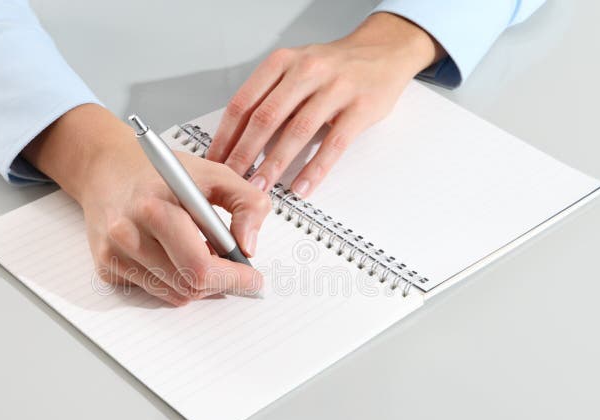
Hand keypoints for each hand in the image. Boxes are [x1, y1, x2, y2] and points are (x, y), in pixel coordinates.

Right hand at [23, 105, 269, 305]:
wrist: (106, 168)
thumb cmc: (160, 172)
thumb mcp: (214, 174)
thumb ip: (247, 204)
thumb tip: (248, 247)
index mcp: (154, 208)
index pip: (200, 266)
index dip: (233, 278)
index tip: (252, 278)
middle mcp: (128, 234)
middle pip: (189, 286)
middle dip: (220, 282)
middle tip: (233, 270)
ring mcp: (114, 254)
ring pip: (174, 295)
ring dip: (197, 282)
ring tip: (201, 253)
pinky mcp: (106, 268)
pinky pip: (154, 291)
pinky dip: (173, 280)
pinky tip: (172, 254)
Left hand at [207, 12, 444, 196]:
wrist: (383, 51)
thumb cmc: (334, 67)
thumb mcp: (295, 69)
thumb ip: (269, 98)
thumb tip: (236, 140)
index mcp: (283, 62)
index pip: (244, 102)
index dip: (226, 135)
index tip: (215, 160)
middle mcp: (306, 70)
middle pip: (266, 117)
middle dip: (244, 154)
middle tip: (232, 179)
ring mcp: (336, 88)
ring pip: (297, 131)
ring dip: (275, 164)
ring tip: (260, 188)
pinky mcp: (361, 107)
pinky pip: (334, 144)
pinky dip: (315, 169)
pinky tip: (302, 186)